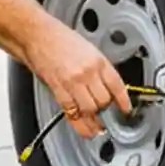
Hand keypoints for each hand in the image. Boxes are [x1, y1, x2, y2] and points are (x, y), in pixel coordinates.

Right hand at [25, 16, 132, 138]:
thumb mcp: (88, 50)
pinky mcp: (58, 90)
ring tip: (95, 125)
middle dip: (105, 110)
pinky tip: (85, 130)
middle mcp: (88, 72)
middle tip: (103, 113)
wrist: (38, 35)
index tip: (126, 110)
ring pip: (90, 110)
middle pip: (104, 101)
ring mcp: (73, 82)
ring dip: (93, 120)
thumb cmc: (60, 39)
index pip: (118, 86)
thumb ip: (98, 70)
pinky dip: (80, 125)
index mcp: (99, 61)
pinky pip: (72, 113)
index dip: (124, 102)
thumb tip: (106, 89)